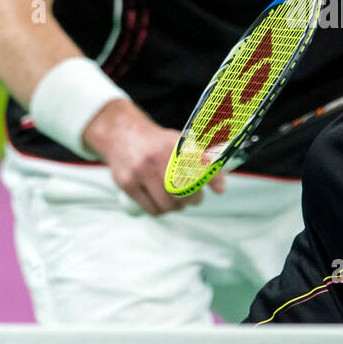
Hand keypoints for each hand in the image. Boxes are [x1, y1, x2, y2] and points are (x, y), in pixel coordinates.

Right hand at [83, 99, 225, 215]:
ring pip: (167, 204)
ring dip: (176, 207)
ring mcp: (141, 171)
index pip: (201, 164)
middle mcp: (158, 157)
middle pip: (183, 192)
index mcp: (174, 145)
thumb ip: (201, 161)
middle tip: (194, 198)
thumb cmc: (156, 143)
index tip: (219, 190)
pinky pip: (151, 209)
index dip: (212, 179)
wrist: (121, 133)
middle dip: (192, 199)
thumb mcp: (178, 142)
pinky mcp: (127, 183)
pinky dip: (160, 210)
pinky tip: (161, 203)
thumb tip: (221, 189)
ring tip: (177, 201)